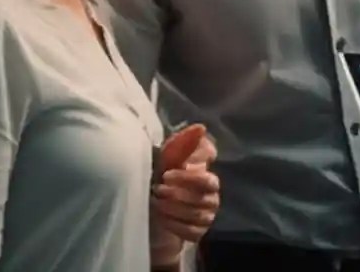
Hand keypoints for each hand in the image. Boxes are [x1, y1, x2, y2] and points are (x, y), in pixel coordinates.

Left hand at [150, 124, 220, 265]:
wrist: (148, 215)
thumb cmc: (159, 181)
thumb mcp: (166, 160)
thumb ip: (182, 144)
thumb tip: (201, 127)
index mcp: (205, 176)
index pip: (207, 178)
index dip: (187, 177)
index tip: (166, 174)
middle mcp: (211, 195)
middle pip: (202, 196)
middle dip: (177, 193)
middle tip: (157, 190)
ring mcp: (207, 215)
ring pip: (197, 214)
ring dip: (173, 208)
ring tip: (156, 203)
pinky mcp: (199, 233)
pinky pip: (192, 231)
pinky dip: (175, 225)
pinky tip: (162, 219)